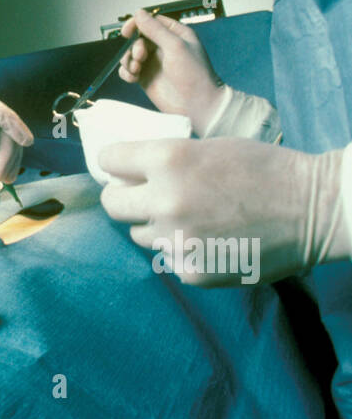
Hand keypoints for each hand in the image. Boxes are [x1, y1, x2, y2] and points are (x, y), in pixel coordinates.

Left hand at [98, 136, 349, 285]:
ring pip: (140, 235)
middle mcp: (164, 201)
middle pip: (112, 204)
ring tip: (191, 218)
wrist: (310, 210)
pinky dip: (182, 250)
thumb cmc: (262, 169)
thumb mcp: (207, 147)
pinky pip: (168, 258)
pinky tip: (210, 239)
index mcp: (168, 160)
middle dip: (124, 197)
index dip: (116, 163)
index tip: (123, 168)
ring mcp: (177, 240)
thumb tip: (128, 172)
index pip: (108, 159)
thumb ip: (165, 160)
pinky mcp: (191, 271)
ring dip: (155, 226)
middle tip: (143, 196)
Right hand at [118, 8, 224, 135]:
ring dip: (128, 60)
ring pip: (130, 54)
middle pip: (138, 38)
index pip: (151, 21)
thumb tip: (139, 13)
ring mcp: (154, 63)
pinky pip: (129, 70)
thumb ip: (155, 29)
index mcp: (176, 34)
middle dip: (134, 46)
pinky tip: (132, 77)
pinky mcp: (147, 78)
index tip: (127, 31)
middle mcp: (164, 47)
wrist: (198, 106)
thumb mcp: (176, 46)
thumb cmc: (195, 76)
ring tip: (135, 69)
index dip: (137, 24)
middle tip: (140, 57)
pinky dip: (126, 72)